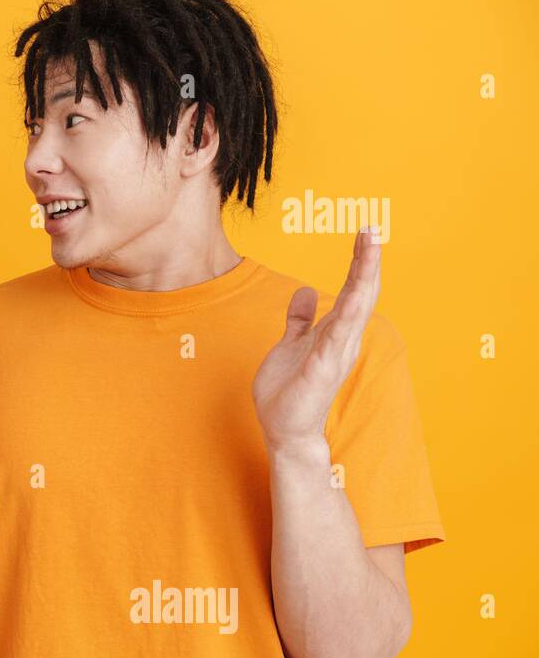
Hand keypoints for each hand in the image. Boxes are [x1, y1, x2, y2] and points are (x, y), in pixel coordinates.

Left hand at [252, 227, 382, 451]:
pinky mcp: (324, 367)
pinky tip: (353, 292)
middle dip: (366, 261)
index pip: (351, 290)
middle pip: (360, 293)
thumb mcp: (290, 345)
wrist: (285, 429)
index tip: (365, 233)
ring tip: (370, 246)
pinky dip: (347, 311)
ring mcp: (336, 352)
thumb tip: (304, 291)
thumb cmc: (289, 391)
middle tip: (373, 228)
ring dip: (363, 276)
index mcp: (334, 332)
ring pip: (355, 307)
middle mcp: (342, 339)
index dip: (359, 262)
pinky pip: (338, 334)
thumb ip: (299, 321)